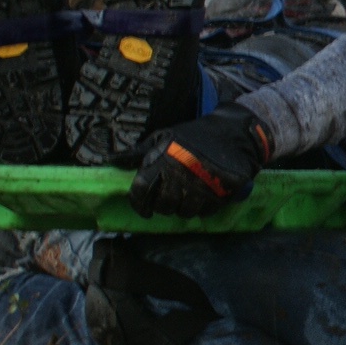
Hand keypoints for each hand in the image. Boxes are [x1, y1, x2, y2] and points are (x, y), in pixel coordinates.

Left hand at [126, 103, 270, 217]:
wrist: (235, 132)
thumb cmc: (195, 135)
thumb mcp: (164, 136)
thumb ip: (139, 152)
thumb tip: (110, 161)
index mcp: (163, 159)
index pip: (141, 190)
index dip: (139, 204)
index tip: (142, 209)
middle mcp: (181, 173)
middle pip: (163, 206)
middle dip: (163, 206)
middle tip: (169, 200)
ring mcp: (202, 184)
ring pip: (185, 212)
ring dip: (184, 208)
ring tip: (187, 196)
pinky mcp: (221, 191)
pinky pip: (205, 211)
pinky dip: (202, 207)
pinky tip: (203, 195)